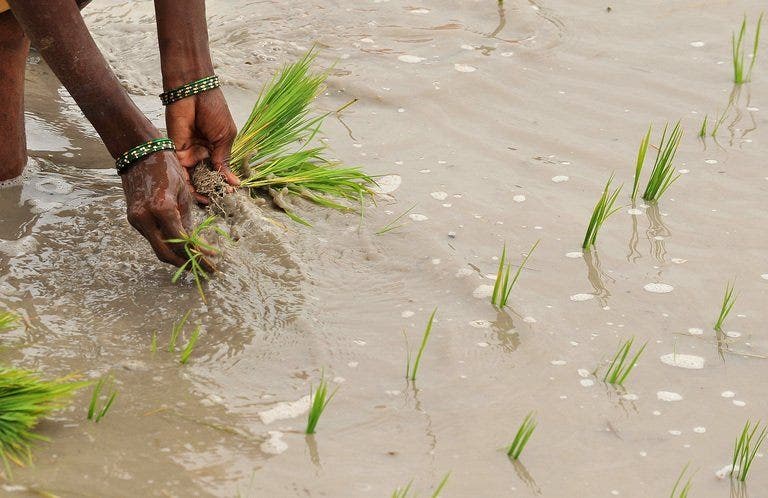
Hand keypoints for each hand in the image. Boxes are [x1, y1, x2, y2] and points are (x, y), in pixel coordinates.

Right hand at [121, 150, 210, 269]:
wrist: (138, 153)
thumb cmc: (166, 167)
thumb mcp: (184, 193)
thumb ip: (187, 220)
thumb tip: (195, 243)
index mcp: (162, 209)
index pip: (182, 242)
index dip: (197, 256)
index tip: (211, 264)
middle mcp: (146, 218)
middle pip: (166, 253)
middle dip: (185, 263)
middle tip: (203, 269)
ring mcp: (136, 219)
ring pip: (158, 247)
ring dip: (176, 256)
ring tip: (195, 260)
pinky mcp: (133, 218)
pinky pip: (152, 237)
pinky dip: (167, 244)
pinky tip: (181, 246)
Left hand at [165, 88, 238, 203]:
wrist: (193, 92)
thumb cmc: (213, 110)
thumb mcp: (225, 137)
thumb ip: (224, 160)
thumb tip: (233, 181)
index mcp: (215, 147)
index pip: (219, 169)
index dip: (224, 181)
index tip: (231, 191)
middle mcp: (201, 152)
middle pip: (205, 175)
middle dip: (212, 188)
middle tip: (219, 198)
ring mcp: (188, 152)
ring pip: (194, 177)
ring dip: (200, 189)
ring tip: (209, 199)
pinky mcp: (176, 151)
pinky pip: (181, 172)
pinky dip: (188, 184)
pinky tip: (198, 192)